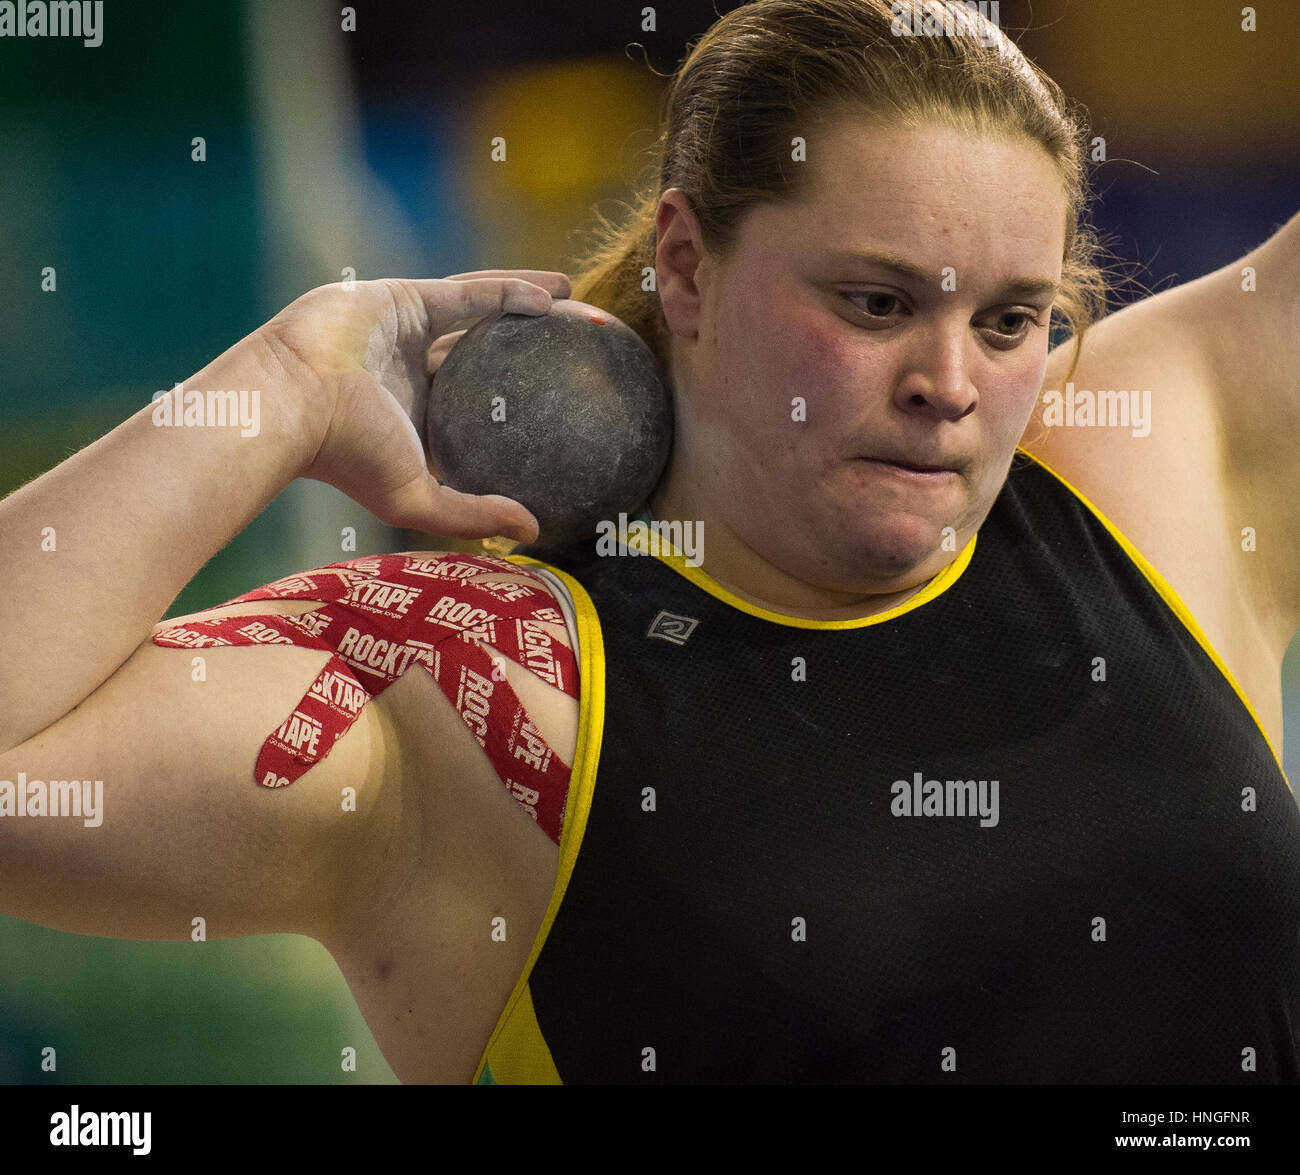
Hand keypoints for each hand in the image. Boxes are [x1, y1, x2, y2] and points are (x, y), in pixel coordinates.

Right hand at [255, 270, 570, 541]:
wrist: (292, 402)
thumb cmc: (349, 457)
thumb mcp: (418, 499)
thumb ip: (473, 514)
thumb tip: (533, 533)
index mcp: (416, 418)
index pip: (475, 411)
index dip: (513, 407)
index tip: (559, 409)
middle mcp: (412, 373)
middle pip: (481, 356)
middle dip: (522, 348)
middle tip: (571, 347)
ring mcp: (405, 332)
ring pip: (477, 313)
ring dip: (522, 303)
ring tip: (568, 301)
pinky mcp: (400, 298)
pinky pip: (467, 293)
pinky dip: (507, 291)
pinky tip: (550, 296)